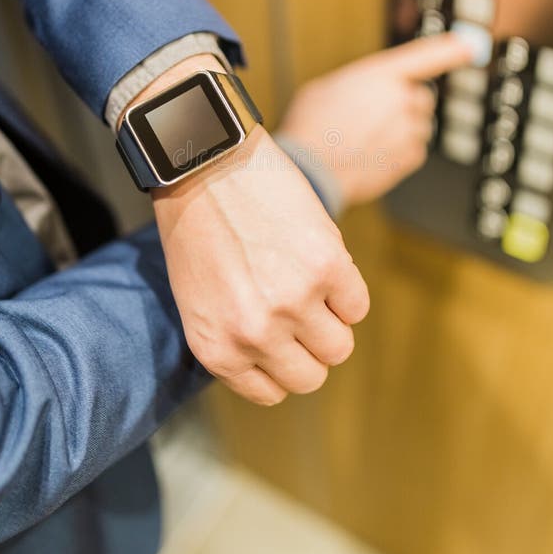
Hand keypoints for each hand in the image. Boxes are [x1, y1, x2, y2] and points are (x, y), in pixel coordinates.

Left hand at [152, 126, 368, 405]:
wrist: (205, 162)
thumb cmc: (195, 225)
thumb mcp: (198, 298)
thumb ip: (234, 335)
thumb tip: (279, 354)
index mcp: (218, 347)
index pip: (273, 392)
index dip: (282, 363)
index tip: (282, 339)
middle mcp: (254, 334)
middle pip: (312, 376)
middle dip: (310, 347)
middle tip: (301, 312)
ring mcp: (293, 302)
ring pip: (340, 346)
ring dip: (331, 319)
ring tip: (310, 284)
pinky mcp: (327, 266)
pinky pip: (357, 305)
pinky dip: (346, 289)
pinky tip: (321, 261)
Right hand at [278, 32, 473, 207]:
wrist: (310, 170)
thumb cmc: (311, 127)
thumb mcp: (327, 86)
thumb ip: (361, 82)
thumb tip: (371, 88)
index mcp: (381, 74)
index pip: (428, 55)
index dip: (453, 49)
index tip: (469, 45)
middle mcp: (401, 99)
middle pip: (422, 97)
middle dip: (404, 104)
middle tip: (373, 116)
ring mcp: (408, 130)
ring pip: (419, 125)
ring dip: (401, 129)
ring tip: (366, 138)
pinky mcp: (410, 158)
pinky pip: (414, 150)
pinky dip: (399, 152)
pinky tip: (371, 154)